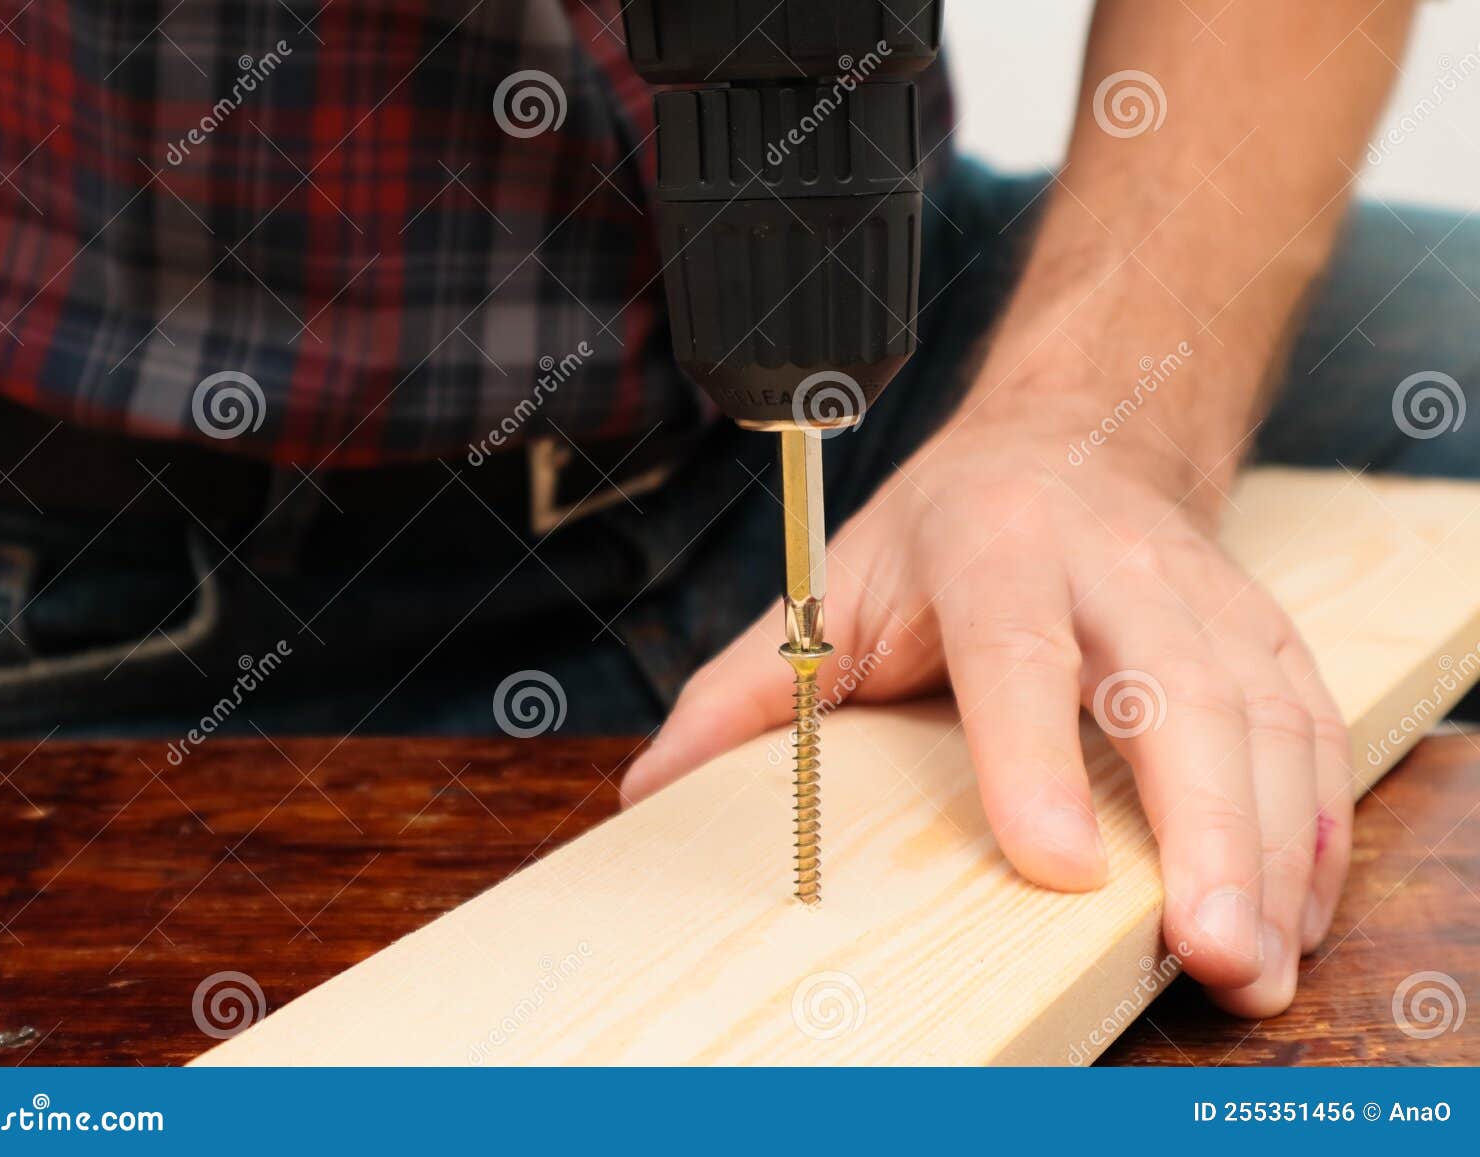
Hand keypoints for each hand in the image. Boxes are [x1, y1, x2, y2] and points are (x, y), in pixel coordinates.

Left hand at [622, 386, 1352, 1016]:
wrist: (1072, 440)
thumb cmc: (945, 531)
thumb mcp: (831, 589)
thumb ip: (745, 694)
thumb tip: (649, 792)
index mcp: (988, 542)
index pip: (1015, 649)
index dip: (1035, 755)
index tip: (1055, 864)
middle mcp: (1108, 562)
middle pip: (1173, 688)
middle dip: (1199, 826)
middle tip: (1202, 951)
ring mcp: (1198, 592)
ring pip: (1259, 716)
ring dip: (1271, 846)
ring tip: (1254, 963)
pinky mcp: (1256, 627)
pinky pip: (1306, 722)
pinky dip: (1314, 820)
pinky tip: (1299, 906)